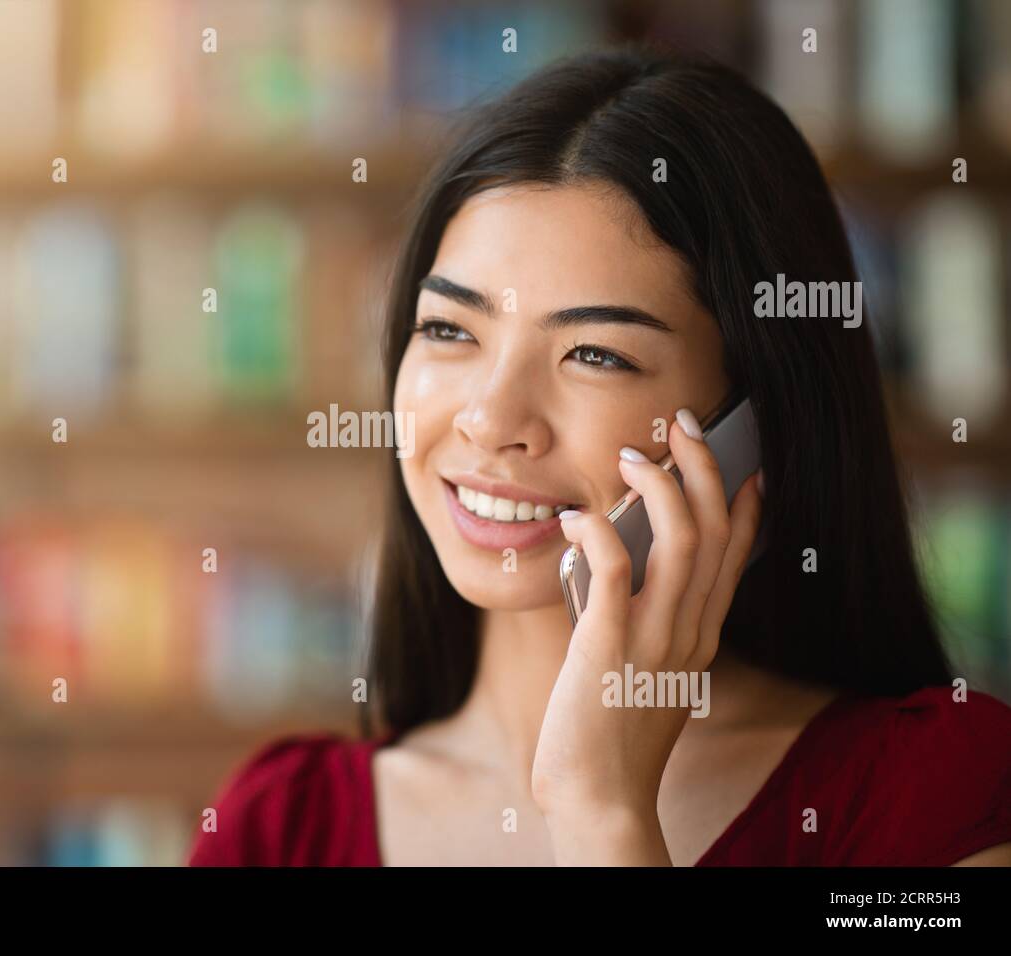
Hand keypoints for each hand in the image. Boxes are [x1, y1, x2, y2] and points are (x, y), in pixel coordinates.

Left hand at [531, 407, 763, 863]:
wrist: (599, 795)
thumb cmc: (611, 731)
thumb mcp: (646, 668)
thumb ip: (645, 619)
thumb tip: (618, 564)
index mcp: (700, 635)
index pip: (735, 554)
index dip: (742, 502)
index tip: (742, 463)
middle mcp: (689, 632)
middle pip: (715, 531)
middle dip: (704, 468)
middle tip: (683, 424)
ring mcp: (654, 639)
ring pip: (681, 541)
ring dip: (661, 486)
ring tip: (633, 455)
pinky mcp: (610, 647)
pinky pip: (615, 570)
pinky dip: (600, 531)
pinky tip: (579, 515)